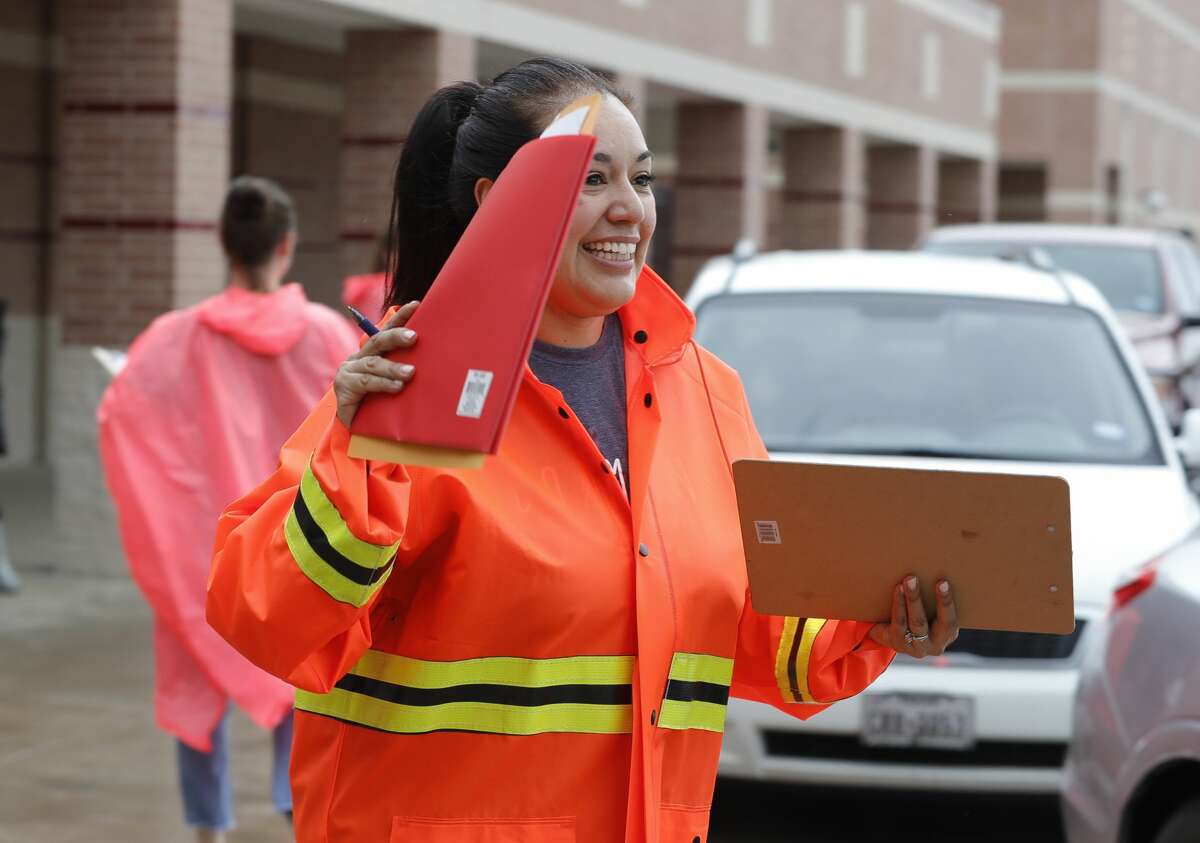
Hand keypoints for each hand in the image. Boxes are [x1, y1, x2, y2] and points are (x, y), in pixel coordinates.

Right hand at [334, 301, 418, 428]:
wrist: (354, 429)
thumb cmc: (379, 404)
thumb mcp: (393, 384)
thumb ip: (405, 371)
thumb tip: (437, 362)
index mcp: (371, 354)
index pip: (386, 331)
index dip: (400, 317)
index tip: (416, 305)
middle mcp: (359, 358)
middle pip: (378, 342)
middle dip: (396, 336)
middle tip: (414, 337)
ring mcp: (349, 371)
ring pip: (373, 364)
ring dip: (393, 367)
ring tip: (410, 373)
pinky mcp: (344, 387)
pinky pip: (366, 383)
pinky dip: (383, 384)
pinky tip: (397, 387)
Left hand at [868, 575, 959, 657]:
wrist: (893, 635)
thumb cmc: (920, 615)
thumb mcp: (933, 612)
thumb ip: (935, 600)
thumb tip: (933, 569)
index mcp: (948, 635)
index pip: (950, 621)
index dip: (946, 602)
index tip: (942, 582)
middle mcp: (934, 645)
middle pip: (931, 622)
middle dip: (922, 599)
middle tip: (913, 578)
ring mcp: (915, 647)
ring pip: (915, 622)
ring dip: (910, 599)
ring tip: (907, 581)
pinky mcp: (898, 644)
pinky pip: (899, 622)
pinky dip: (899, 604)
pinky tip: (897, 589)